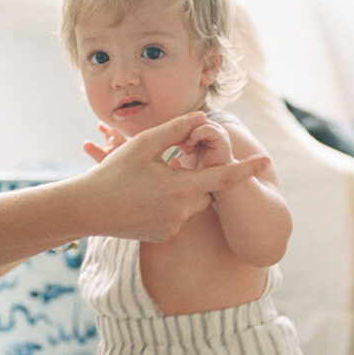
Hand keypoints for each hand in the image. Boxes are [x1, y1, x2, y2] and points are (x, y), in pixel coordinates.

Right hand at [83, 113, 270, 242]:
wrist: (87, 210)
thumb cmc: (112, 173)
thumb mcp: (143, 145)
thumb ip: (175, 130)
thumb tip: (201, 118)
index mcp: (180, 188)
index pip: (223, 178)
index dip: (246, 169)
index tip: (266, 161)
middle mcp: (181, 211)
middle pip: (206, 191)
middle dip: (197, 177)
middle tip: (169, 166)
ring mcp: (172, 227)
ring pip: (190, 204)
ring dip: (180, 191)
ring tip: (149, 183)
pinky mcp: (162, 236)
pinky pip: (176, 218)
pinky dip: (166, 206)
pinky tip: (142, 200)